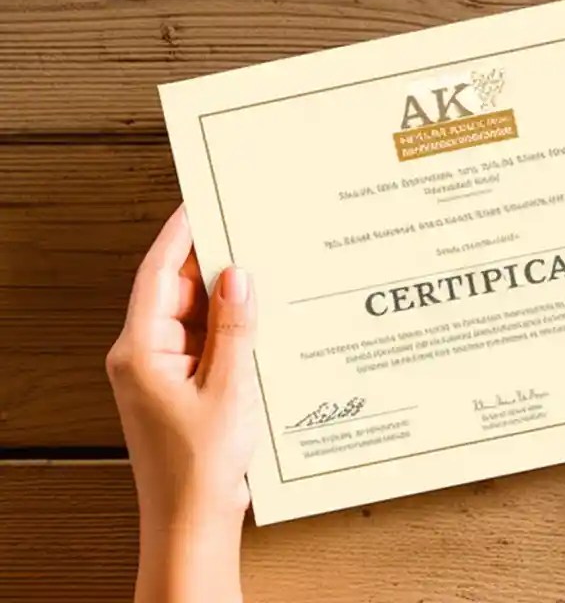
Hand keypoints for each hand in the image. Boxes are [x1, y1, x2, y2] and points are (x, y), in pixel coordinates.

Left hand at [106, 206, 258, 601]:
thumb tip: (236, 275)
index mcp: (140, 350)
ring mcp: (162, 373)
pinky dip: (230, 330)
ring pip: (195, 317)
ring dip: (227, 300)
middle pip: (178, 291)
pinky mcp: (182, 388)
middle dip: (214, 263)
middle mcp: (144, 355)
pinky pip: (205, 344)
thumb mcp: (228, 388)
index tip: (203, 201)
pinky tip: (262, 324)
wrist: (193, 520)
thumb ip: (233, 327)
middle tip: (252, 232)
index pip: (158, 273)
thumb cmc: (200, 467)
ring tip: (266, 276)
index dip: (181, 233)